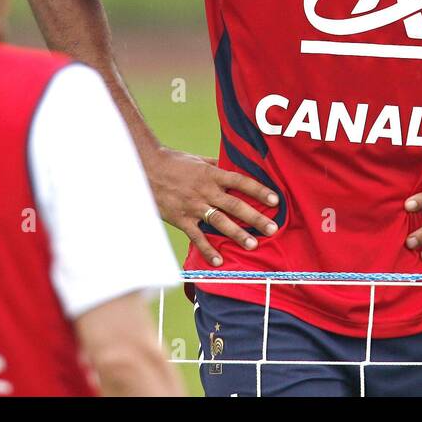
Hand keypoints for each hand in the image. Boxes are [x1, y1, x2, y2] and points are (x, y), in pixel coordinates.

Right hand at [141, 147, 278, 266]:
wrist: (146, 168)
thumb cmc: (174, 162)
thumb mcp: (199, 160)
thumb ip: (218, 165)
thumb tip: (237, 166)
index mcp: (212, 174)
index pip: (240, 181)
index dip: (258, 190)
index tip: (275, 200)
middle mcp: (205, 190)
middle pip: (234, 205)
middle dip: (255, 217)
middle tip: (272, 228)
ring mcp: (193, 206)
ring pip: (219, 222)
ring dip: (237, 234)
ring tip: (253, 244)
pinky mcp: (181, 219)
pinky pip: (196, 236)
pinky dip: (207, 249)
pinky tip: (218, 261)